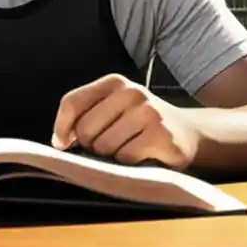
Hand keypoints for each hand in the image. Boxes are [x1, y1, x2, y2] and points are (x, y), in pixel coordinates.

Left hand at [51, 74, 198, 168]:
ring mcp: (149, 113)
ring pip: (105, 146)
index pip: (72, 102)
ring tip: (129, 148)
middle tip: (109, 145)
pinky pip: (125, 157)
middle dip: (91, 145)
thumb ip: (85, 117)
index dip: (61, 127)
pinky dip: (129, 163)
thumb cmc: (140, 124)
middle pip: (85, 129)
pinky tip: (143, 155)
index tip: (62, 144)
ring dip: (112, 156)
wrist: (187, 133)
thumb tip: (59, 142)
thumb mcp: (114, 109)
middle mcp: (132, 92)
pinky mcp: (161, 135)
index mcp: (115, 83)